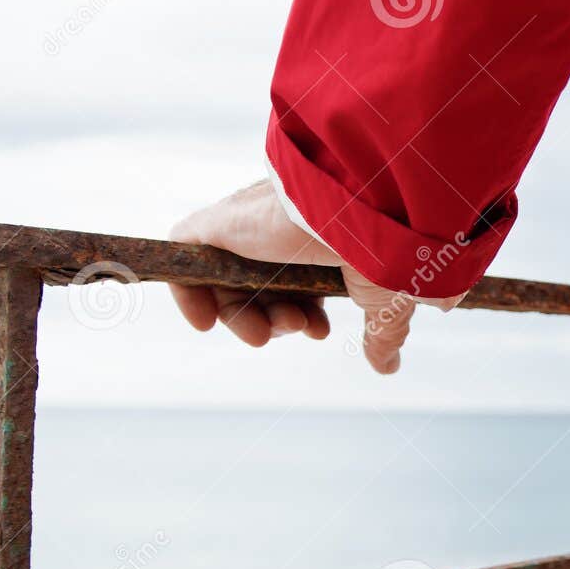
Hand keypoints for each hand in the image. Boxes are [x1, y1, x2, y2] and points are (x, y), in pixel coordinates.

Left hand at [169, 180, 461, 373]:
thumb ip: (381, 332)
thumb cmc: (388, 243)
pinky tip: (205, 324)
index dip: (305, 314)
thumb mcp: (388, 297)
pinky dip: (186, 294)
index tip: (319, 331)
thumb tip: (387, 365)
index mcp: (320, 240)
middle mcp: (281, 230)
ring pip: (227, 280)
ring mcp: (250, 224)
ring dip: (246, 318)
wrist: (370, 203)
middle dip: (276, 320)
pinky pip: (181, 256)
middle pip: (259, 286)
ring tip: (273, 329)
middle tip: (296, 328)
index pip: (297, 282)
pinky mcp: (221, 222)